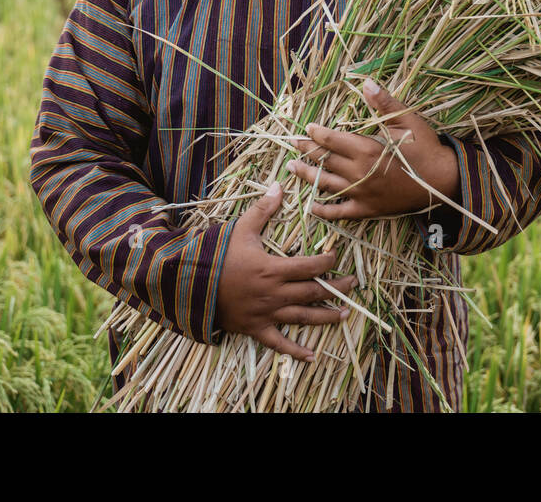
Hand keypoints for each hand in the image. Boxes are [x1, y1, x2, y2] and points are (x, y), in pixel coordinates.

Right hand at [215, 181, 357, 360]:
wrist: (188, 284)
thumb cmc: (215, 255)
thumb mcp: (241, 229)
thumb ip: (264, 209)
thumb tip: (279, 184)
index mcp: (274, 269)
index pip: (311, 267)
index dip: (327, 262)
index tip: (337, 256)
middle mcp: (274, 294)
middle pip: (313, 292)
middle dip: (335, 288)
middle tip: (352, 285)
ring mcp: (266, 313)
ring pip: (303, 317)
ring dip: (325, 317)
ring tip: (343, 314)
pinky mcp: (255, 328)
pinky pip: (279, 343)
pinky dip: (295, 351)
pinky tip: (312, 356)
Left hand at [286, 78, 460, 221]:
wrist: (443, 183)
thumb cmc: (426, 149)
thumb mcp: (408, 121)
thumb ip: (384, 104)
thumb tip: (366, 82)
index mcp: (367, 149)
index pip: (331, 140)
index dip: (316, 133)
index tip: (307, 127)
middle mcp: (359, 172)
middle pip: (324, 161)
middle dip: (306, 151)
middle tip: (294, 144)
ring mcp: (361, 194)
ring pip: (326, 184)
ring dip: (307, 175)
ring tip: (292, 168)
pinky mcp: (367, 210)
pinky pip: (340, 212)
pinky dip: (324, 210)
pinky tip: (312, 206)